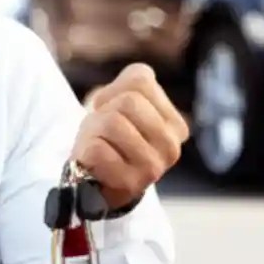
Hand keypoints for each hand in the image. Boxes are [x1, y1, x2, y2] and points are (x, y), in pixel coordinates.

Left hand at [73, 64, 190, 210]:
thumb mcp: (122, 98)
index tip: (113, 111)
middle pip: (128, 102)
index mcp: (175, 124)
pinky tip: (95, 162)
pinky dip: (87, 150)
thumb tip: (138, 79)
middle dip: (104, 112)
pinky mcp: (130, 184)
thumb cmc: (109, 134)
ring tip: (99, 144)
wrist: (95, 177)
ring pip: (112, 122)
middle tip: (103, 131)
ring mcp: (154, 167)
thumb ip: (135, 79)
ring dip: (93, 130)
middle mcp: (171, 146)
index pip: (140, 82)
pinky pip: (98, 149)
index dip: (113, 91)